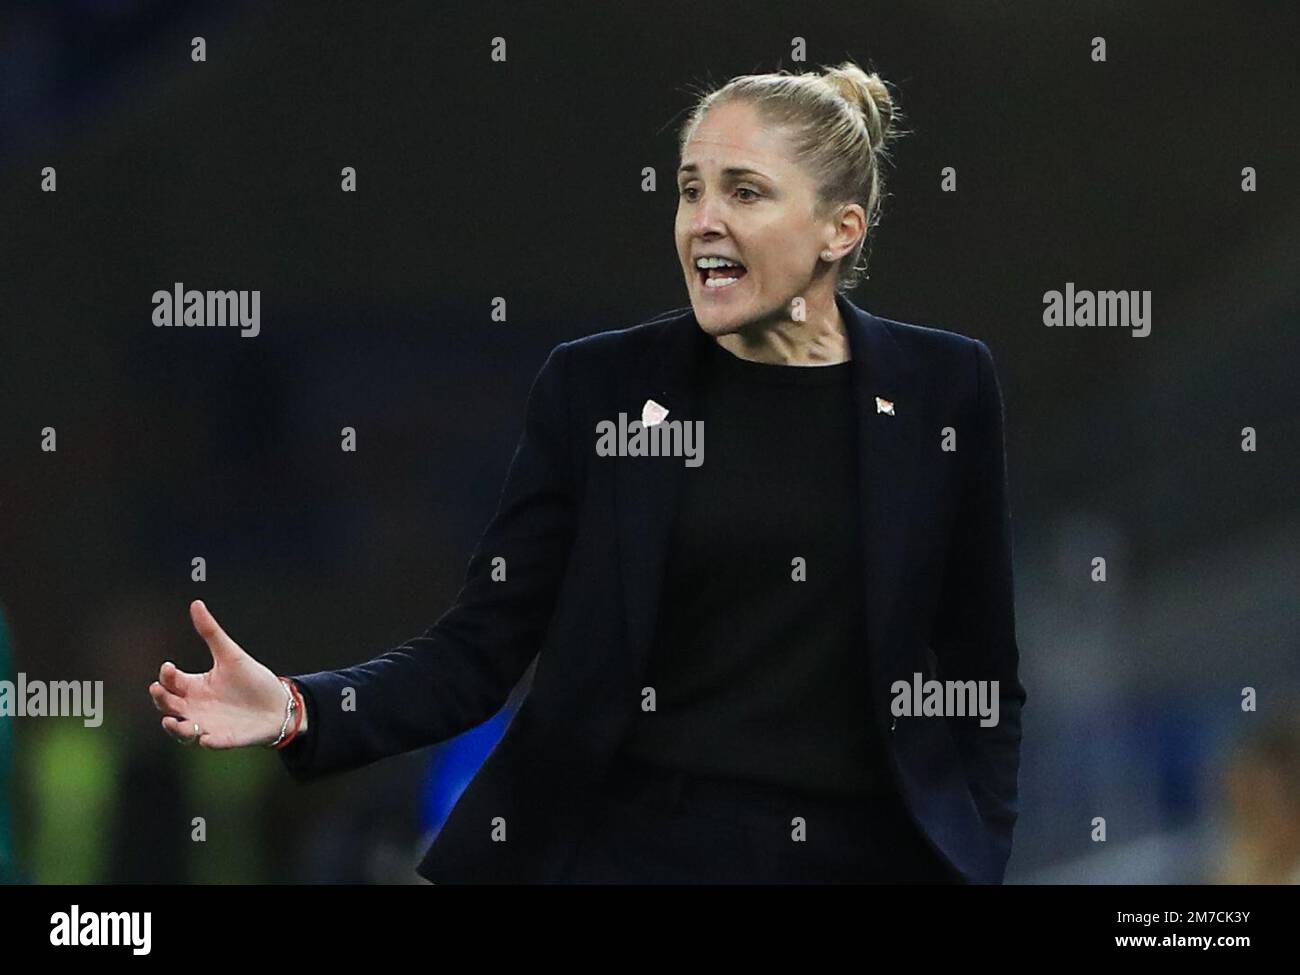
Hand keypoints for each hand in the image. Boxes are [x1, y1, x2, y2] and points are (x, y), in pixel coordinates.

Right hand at [149, 600, 288, 747]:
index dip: (165, 676)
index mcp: (195, 686)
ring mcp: (207, 726)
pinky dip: (209, 742)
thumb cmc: (252, 680)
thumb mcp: (230, 654)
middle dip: (161, 699)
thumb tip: (196, 604)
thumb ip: (211, 633)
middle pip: (168, 706)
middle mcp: (195, 707)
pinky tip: (207, 738)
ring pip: (181, 731)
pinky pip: (212, 743)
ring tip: (174, 722)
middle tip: (159, 690)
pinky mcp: (225, 739)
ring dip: (176, 728)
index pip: (171, 682)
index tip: (168, 667)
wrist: (279, 704)